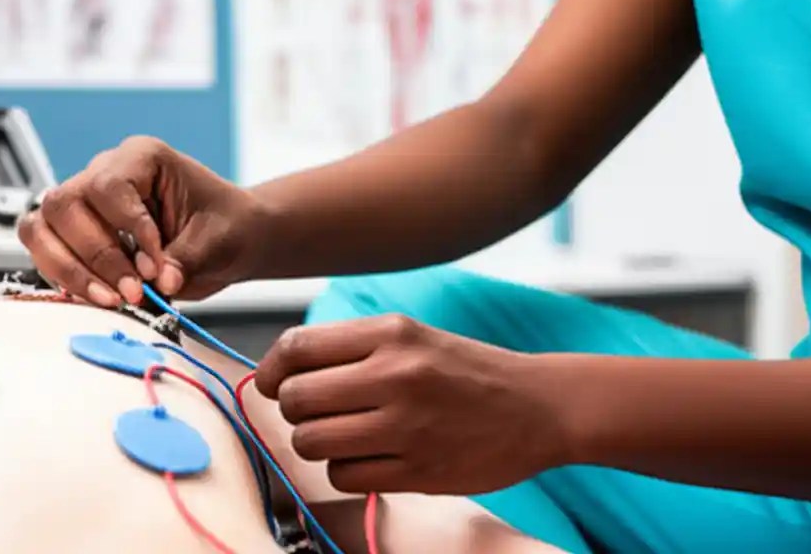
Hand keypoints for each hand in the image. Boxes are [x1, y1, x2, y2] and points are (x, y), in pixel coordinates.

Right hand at [17, 136, 266, 306]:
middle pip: (65, 206)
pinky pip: (46, 253)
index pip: (109, 186)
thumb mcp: (216, 242)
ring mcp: (85, 203)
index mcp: (142, 157)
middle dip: (97, 256)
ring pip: (41, 228)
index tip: (156, 267)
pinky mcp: (74, 235)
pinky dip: (68, 280)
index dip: (128, 230)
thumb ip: (184, 261)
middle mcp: (104, 172)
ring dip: (72, 270)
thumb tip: (156, 284)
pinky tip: (102, 297)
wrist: (229, 238)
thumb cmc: (226, 225)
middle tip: (132, 291)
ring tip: (114, 299)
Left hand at [255, 315, 566, 494]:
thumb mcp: (413, 336)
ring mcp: (407, 426)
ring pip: (311, 442)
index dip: (270, 370)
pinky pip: (343, 477)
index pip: (296, 348)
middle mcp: (396, 375)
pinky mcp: (417, 471)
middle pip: (294, 399)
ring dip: (316, 444)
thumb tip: (277, 372)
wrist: (540, 407)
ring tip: (344, 437)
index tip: (272, 384)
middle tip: (316, 413)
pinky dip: (346, 471)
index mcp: (391, 333)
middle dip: (294, 411)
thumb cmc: (465, 370)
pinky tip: (371, 458)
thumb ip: (350, 348)